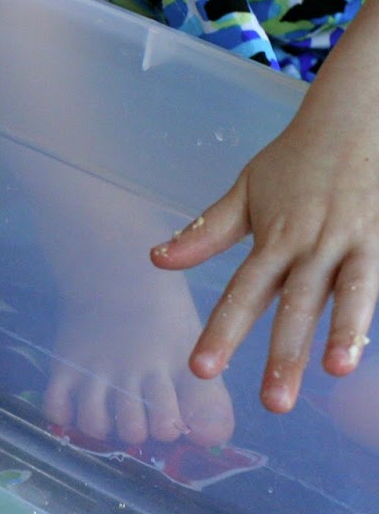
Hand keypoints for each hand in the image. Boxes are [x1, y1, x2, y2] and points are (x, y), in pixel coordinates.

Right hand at [44, 271, 234, 446]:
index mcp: (170, 370)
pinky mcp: (65, 366)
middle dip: (138, 433)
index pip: (171, 423)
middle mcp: (132, 373)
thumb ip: (208, 399)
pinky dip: (64, 417)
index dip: (171, 431)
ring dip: (103, 429)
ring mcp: (95, 370)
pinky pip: (56, 407)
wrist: (118, 278)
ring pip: (94, 424)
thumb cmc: (163, 321)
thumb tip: (210, 441)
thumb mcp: (196, 352)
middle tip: (137, 419)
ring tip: (108, 417)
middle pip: (133, 431)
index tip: (170, 421)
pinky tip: (77, 407)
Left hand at [151, 80, 378, 412]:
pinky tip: (372, 344)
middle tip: (273, 404)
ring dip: (345, 331)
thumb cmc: (301, 156)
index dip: (222, 332)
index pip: (242, 294)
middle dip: (284, 354)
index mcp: (276, 239)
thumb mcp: (248, 190)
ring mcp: (360, 241)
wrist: (363, 109)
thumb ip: (206, 232)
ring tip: (337, 371)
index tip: (202, 370)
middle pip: (296, 305)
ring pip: (353, 291)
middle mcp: (315, 245)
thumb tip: (155, 260)